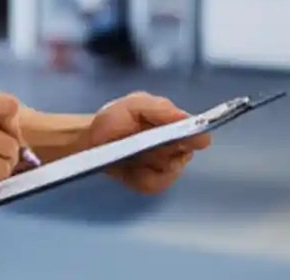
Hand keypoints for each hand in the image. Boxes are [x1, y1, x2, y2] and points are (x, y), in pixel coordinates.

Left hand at [80, 92, 211, 194]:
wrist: (91, 142)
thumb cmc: (113, 120)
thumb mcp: (131, 105)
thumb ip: (158, 108)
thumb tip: (186, 118)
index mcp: (175, 124)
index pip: (198, 135)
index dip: (192, 139)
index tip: (177, 140)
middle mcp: (177, 146)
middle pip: (184, 156)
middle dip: (163, 152)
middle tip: (141, 145)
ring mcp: (167, 167)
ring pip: (169, 173)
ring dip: (149, 166)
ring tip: (131, 156)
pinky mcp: (153, 183)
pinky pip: (155, 185)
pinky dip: (140, 179)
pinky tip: (128, 171)